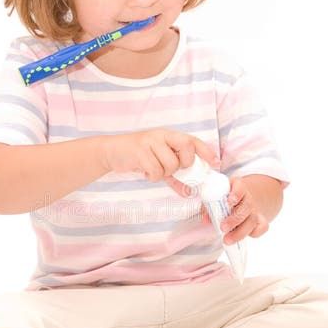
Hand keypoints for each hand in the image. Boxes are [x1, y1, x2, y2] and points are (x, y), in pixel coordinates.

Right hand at [101, 129, 219, 181]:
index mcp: (169, 136)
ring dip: (163, 173)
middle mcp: (162, 135)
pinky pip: (155, 170)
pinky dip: (152, 176)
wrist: (112, 152)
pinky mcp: (140, 150)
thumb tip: (189, 192)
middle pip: (186, 147)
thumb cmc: (138, 157)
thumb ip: (174, 178)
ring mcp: (150, 141)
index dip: (206, 151)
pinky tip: (144, 172)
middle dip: (184, 163)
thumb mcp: (158, 164)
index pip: (193, 140)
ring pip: (171, 163)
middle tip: (172, 169)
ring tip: (153, 170)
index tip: (216, 163)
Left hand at [208, 176, 268, 241]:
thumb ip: (209, 206)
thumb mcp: (216, 196)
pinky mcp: (260, 220)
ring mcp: (255, 209)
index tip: (229, 202)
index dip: (236, 194)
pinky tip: (244, 237)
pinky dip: (255, 233)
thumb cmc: (226, 197)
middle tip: (222, 227)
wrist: (242, 198)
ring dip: (239, 232)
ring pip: (252, 220)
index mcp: (238, 186)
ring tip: (227, 240)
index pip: (240, 187)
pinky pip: (262, 227)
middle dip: (234, 219)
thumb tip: (205, 219)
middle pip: (245, 207)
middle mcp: (248, 198)